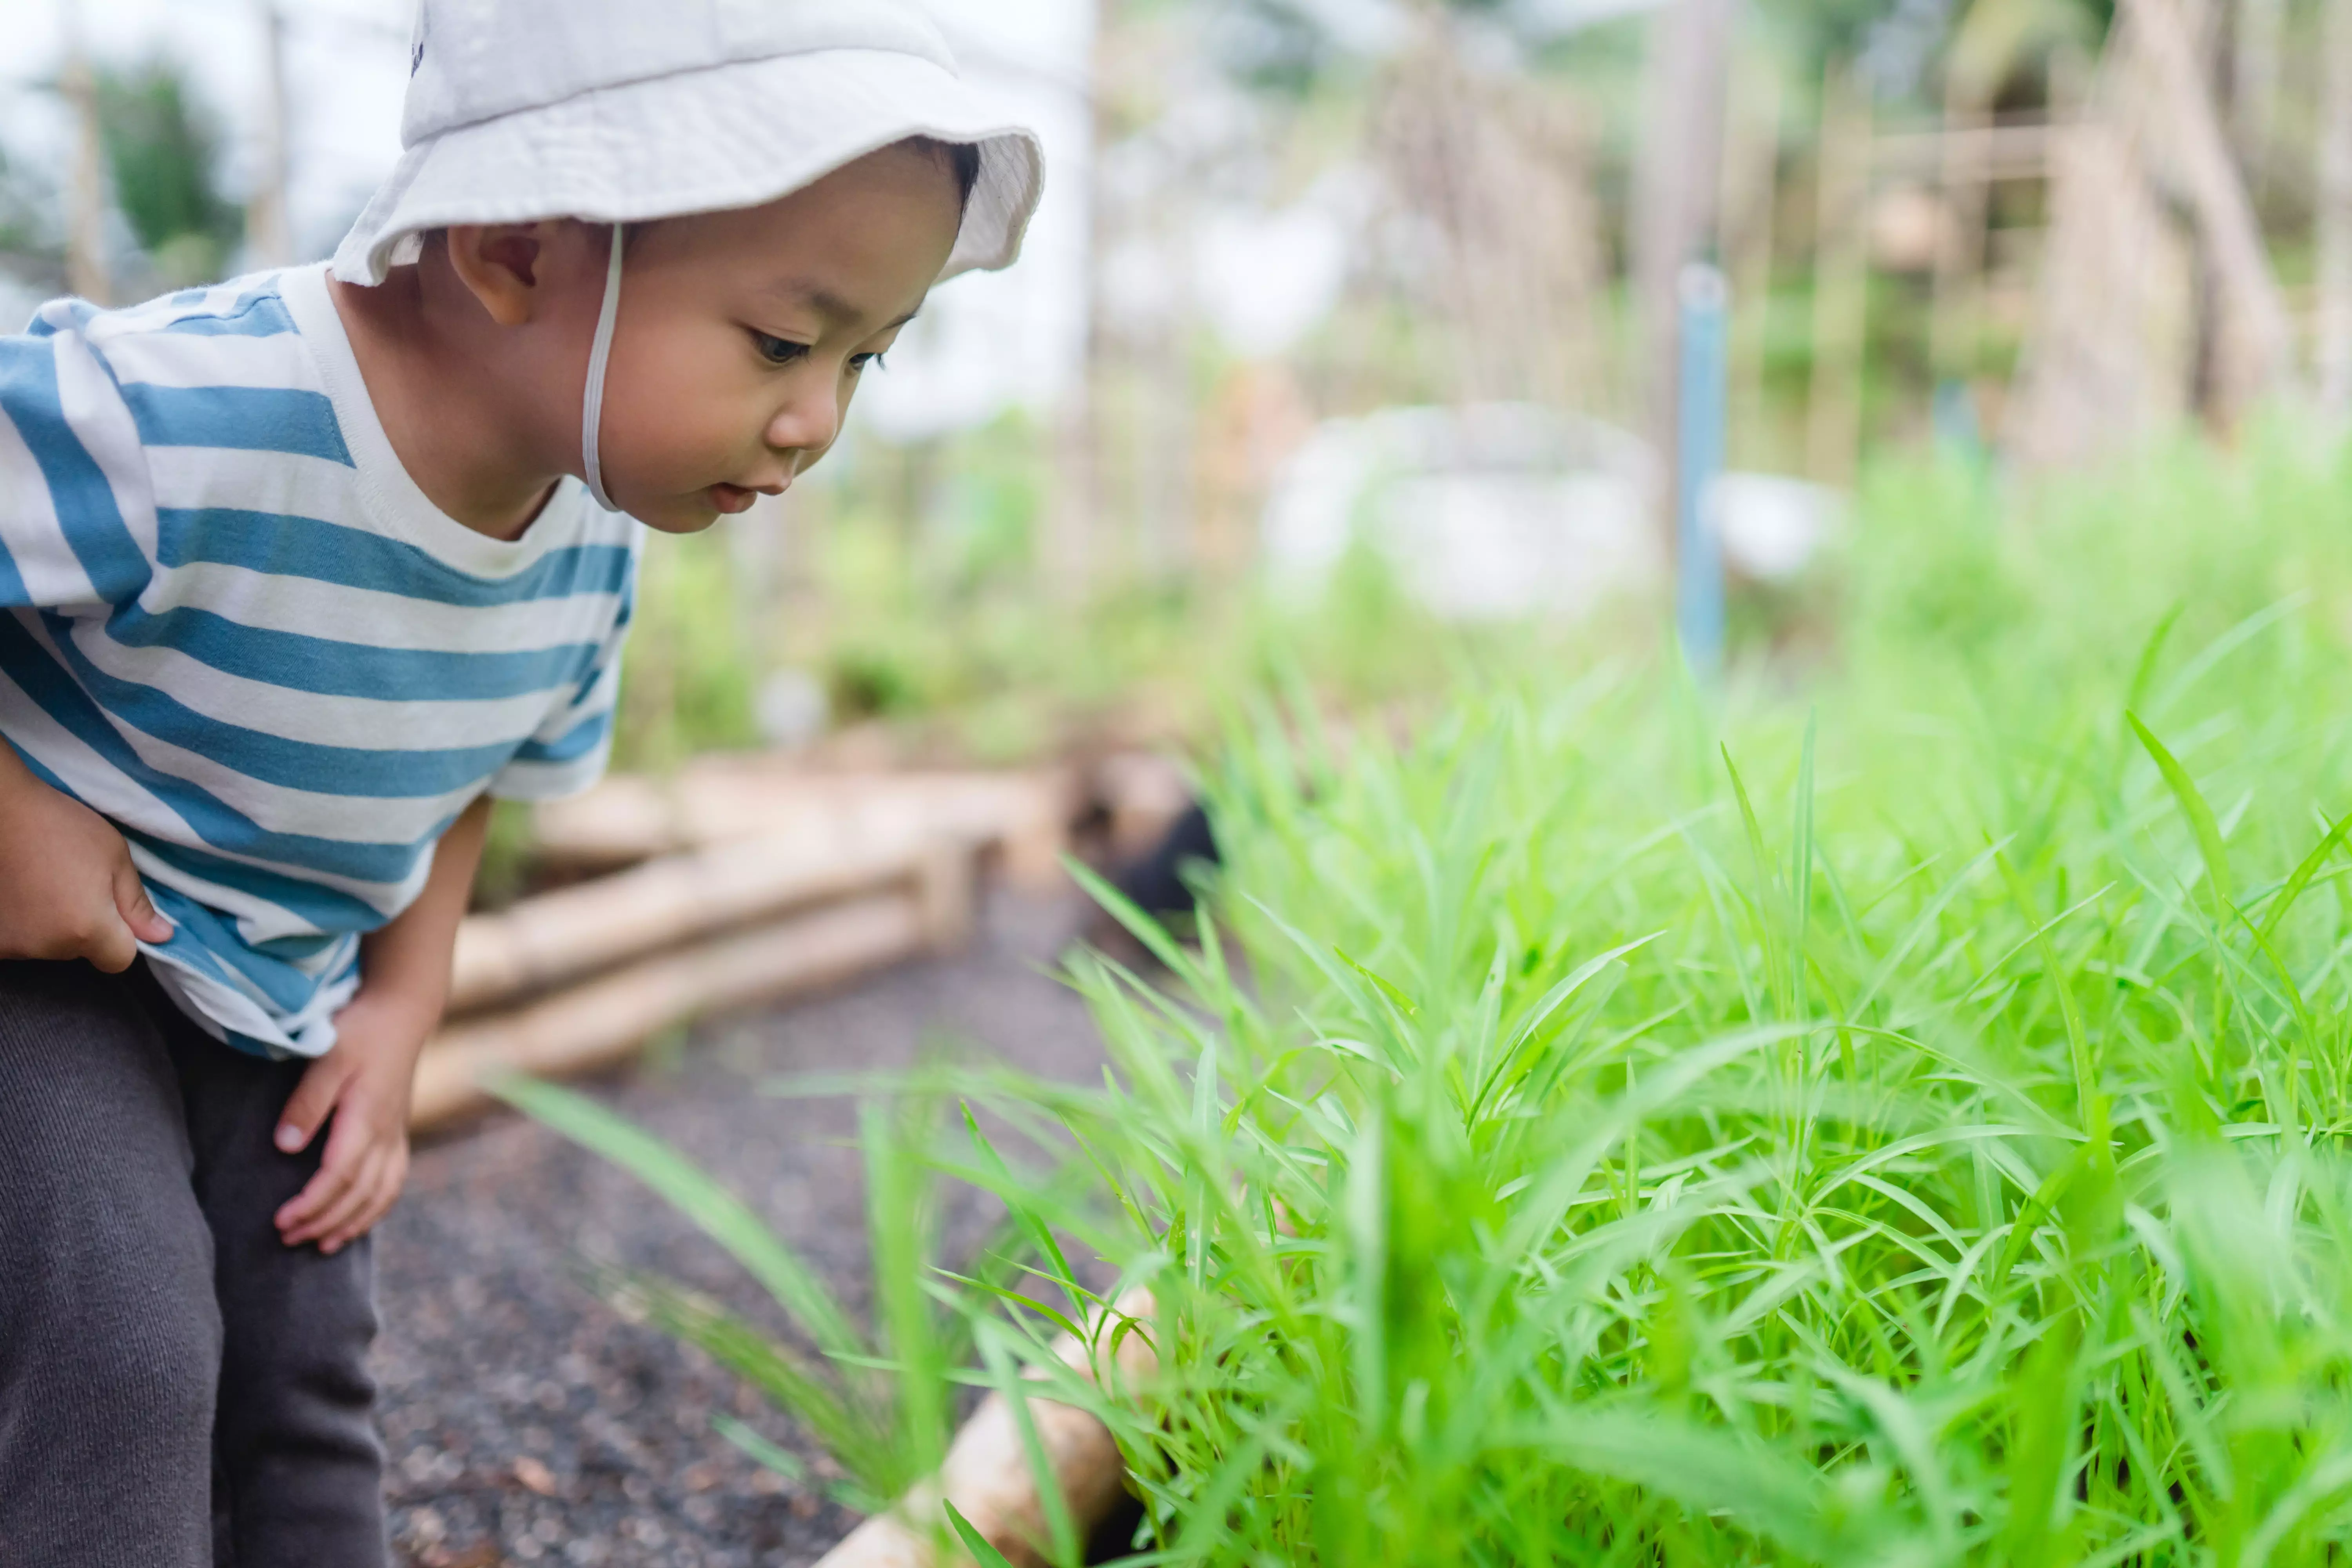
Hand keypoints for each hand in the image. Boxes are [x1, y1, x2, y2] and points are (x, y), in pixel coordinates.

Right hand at [0, 756, 174, 969]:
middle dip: (88, 928)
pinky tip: (24, 893)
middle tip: (75, 886)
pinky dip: (28, 923)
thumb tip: (163, 937)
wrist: (1, 811)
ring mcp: (14, 946)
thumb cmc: (61, 827)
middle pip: (84, 952)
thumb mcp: (115, 858)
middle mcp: (47, 947)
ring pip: (52, 947)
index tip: (112, 908)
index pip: (119, 961)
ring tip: (46, 886)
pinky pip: (24, 940)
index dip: (123, 938)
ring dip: (56, 926)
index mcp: (86, 930)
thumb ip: (137, 904)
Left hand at [272, 990, 434, 1253]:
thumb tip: (285, 1146)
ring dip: (353, 1223)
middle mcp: (386, 1133)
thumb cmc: (361, 1030)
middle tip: (288, 1238)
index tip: (281, 1221)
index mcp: (367, 1118)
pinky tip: (360, 1218)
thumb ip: (307, 1102)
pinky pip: (394, 1181)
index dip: (311, 1204)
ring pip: (381, 1193)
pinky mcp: (398, 1131)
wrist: (403, 1012)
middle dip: (324, 1221)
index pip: (339, 1176)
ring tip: (323, 1244)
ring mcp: (396, 1134)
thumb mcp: (327, 1057)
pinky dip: (377, 1207)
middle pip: (359, 1193)